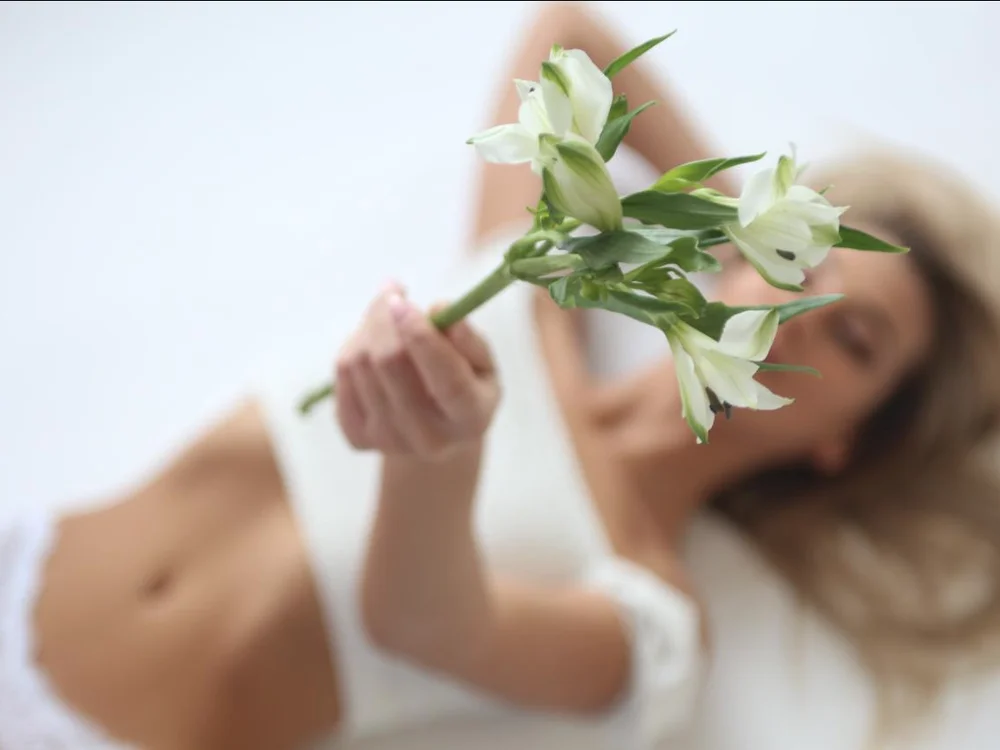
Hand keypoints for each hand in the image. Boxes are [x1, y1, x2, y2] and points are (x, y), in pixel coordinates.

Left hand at [335, 282, 499, 460]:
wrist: (437, 436)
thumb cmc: (466, 387)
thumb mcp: (482, 362)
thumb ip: (467, 337)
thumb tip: (439, 309)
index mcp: (469, 417)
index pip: (447, 381)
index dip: (422, 338)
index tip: (403, 301)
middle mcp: (429, 437)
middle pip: (391, 364)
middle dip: (385, 318)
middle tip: (393, 290)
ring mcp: (388, 440)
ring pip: (361, 364)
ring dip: (370, 327)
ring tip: (387, 316)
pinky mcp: (356, 437)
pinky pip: (343, 374)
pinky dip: (353, 346)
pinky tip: (371, 342)